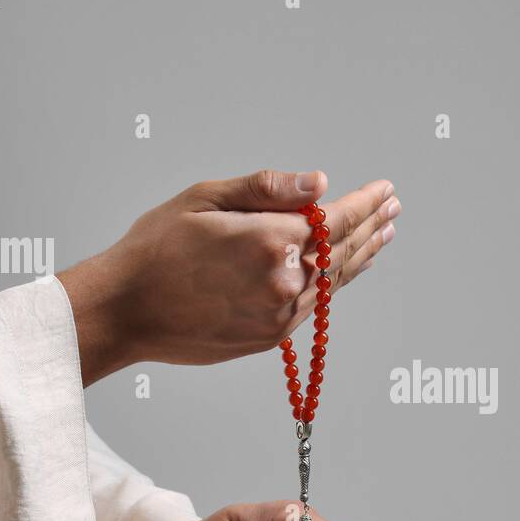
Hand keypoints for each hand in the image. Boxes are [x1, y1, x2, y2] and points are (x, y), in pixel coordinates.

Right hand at [60, 169, 399, 384]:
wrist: (125, 310)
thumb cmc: (156, 247)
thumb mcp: (204, 198)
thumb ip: (267, 189)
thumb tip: (319, 184)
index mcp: (271, 241)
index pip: (336, 219)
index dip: (365, 203)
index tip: (386, 190)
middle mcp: (284, 282)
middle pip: (343, 251)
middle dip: (371, 226)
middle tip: (393, 209)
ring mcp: (279, 315)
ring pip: (333, 282)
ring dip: (361, 256)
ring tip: (382, 235)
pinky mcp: (269, 336)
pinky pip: (314, 306)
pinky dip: (334, 284)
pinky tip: (345, 270)